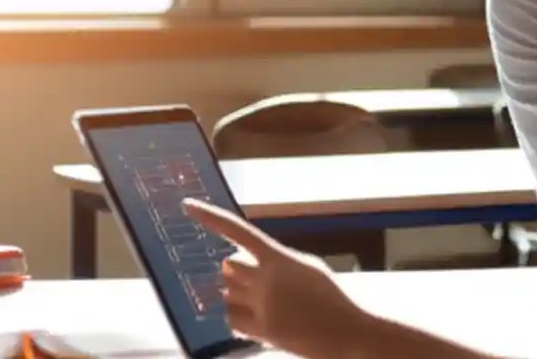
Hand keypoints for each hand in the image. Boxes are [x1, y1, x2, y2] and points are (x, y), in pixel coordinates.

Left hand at [182, 199, 365, 358]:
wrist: (349, 331)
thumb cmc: (332, 299)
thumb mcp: (308, 268)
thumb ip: (277, 262)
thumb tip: (247, 261)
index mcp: (280, 258)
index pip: (238, 231)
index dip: (210, 218)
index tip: (187, 205)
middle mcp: (267, 279)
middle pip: (229, 266)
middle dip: (236, 272)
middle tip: (254, 282)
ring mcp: (262, 306)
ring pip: (227, 294)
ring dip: (237, 296)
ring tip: (263, 303)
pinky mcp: (262, 330)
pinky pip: (232, 320)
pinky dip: (238, 319)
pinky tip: (256, 320)